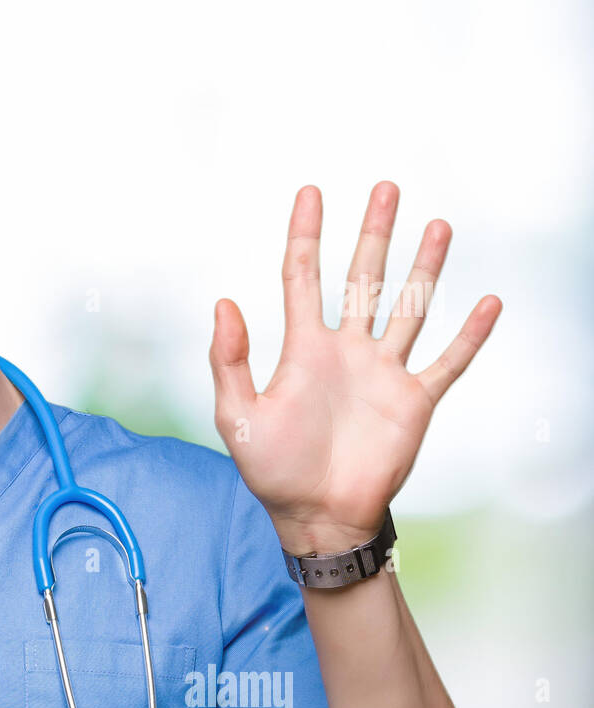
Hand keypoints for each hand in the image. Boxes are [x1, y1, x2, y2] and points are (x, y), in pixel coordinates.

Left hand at [208, 182, 501, 554]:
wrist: (317, 517)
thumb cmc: (272, 471)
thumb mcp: (237, 416)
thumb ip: (230, 361)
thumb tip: (221, 303)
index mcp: (303, 349)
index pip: (302, 277)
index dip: (305, 234)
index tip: (311, 192)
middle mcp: (346, 351)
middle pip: (363, 278)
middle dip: (374, 233)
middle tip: (386, 188)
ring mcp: (383, 373)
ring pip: (409, 307)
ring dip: (425, 267)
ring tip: (438, 225)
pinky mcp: (414, 401)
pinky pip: (448, 362)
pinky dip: (469, 335)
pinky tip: (487, 301)